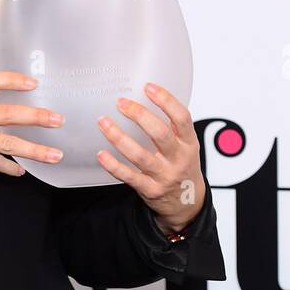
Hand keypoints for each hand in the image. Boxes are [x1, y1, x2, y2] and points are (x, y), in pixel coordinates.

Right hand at [0, 71, 64, 200]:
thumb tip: (24, 112)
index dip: (13, 80)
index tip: (34, 84)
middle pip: (8, 113)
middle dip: (36, 117)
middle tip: (57, 120)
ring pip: (8, 141)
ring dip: (34, 150)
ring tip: (53, 155)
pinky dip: (11, 168)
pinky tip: (21, 171)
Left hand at [95, 81, 205, 231]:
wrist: (186, 202)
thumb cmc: (182, 167)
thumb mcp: (186, 145)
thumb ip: (172, 126)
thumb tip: (146, 97)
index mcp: (189, 143)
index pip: (182, 118)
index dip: (166, 100)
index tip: (148, 87)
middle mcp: (178, 158)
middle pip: (159, 134)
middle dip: (138, 115)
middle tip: (121, 103)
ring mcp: (164, 175)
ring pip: (140, 155)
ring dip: (119, 137)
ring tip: (103, 122)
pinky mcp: (149, 189)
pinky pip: (128, 176)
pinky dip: (113, 165)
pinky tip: (101, 154)